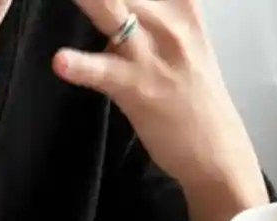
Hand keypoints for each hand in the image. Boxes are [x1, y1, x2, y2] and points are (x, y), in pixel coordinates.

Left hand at [53, 0, 269, 220]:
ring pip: (112, 10)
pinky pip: (104, 73)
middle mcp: (170, 20)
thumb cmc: (191, 92)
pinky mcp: (138, 90)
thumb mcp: (181, 37)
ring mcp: (154, 55)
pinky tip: (60, 61)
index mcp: (182, 3)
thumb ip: (154, 10)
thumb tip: (123, 5)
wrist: (216, 149)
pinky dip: (81, 67)